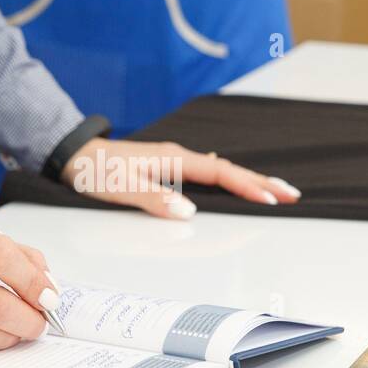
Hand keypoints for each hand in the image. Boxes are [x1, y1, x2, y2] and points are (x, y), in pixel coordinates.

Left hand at [60, 138, 300, 218]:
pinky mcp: (170, 168)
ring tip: (276, 193)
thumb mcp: (120, 188)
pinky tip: (239, 186)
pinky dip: (231, 181)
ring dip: (250, 181)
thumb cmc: (95, 172)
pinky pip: (210, 174)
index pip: (220, 173)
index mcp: (173, 160)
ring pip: (222, 171)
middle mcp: (179, 158)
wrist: (75, 156)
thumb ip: (153, 199)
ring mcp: (176, 162)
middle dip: (261, 182)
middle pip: (229, 169)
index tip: (269, 199)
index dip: (246, 186)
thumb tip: (188, 211)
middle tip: (291, 195)